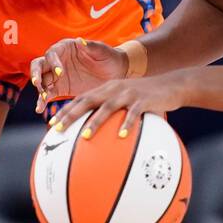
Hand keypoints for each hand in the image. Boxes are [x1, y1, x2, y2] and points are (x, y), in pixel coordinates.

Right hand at [29, 37, 127, 113]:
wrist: (116, 72)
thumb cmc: (108, 56)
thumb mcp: (102, 51)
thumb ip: (90, 46)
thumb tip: (79, 40)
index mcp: (65, 48)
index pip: (52, 54)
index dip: (53, 63)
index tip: (60, 73)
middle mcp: (57, 60)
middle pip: (39, 65)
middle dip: (36, 74)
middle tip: (38, 84)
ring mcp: (57, 75)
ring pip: (42, 82)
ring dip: (40, 90)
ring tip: (42, 101)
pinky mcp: (60, 88)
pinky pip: (48, 94)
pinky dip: (42, 101)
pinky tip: (40, 109)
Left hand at [48, 73, 188, 138]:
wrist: (171, 85)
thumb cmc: (146, 98)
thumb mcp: (126, 101)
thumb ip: (112, 113)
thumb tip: (97, 137)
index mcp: (106, 89)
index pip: (81, 98)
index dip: (65, 110)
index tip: (51, 124)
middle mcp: (114, 89)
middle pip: (87, 100)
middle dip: (70, 115)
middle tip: (57, 129)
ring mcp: (128, 93)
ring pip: (107, 107)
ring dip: (95, 122)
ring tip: (84, 137)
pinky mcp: (143, 100)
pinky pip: (133, 113)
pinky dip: (127, 123)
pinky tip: (122, 136)